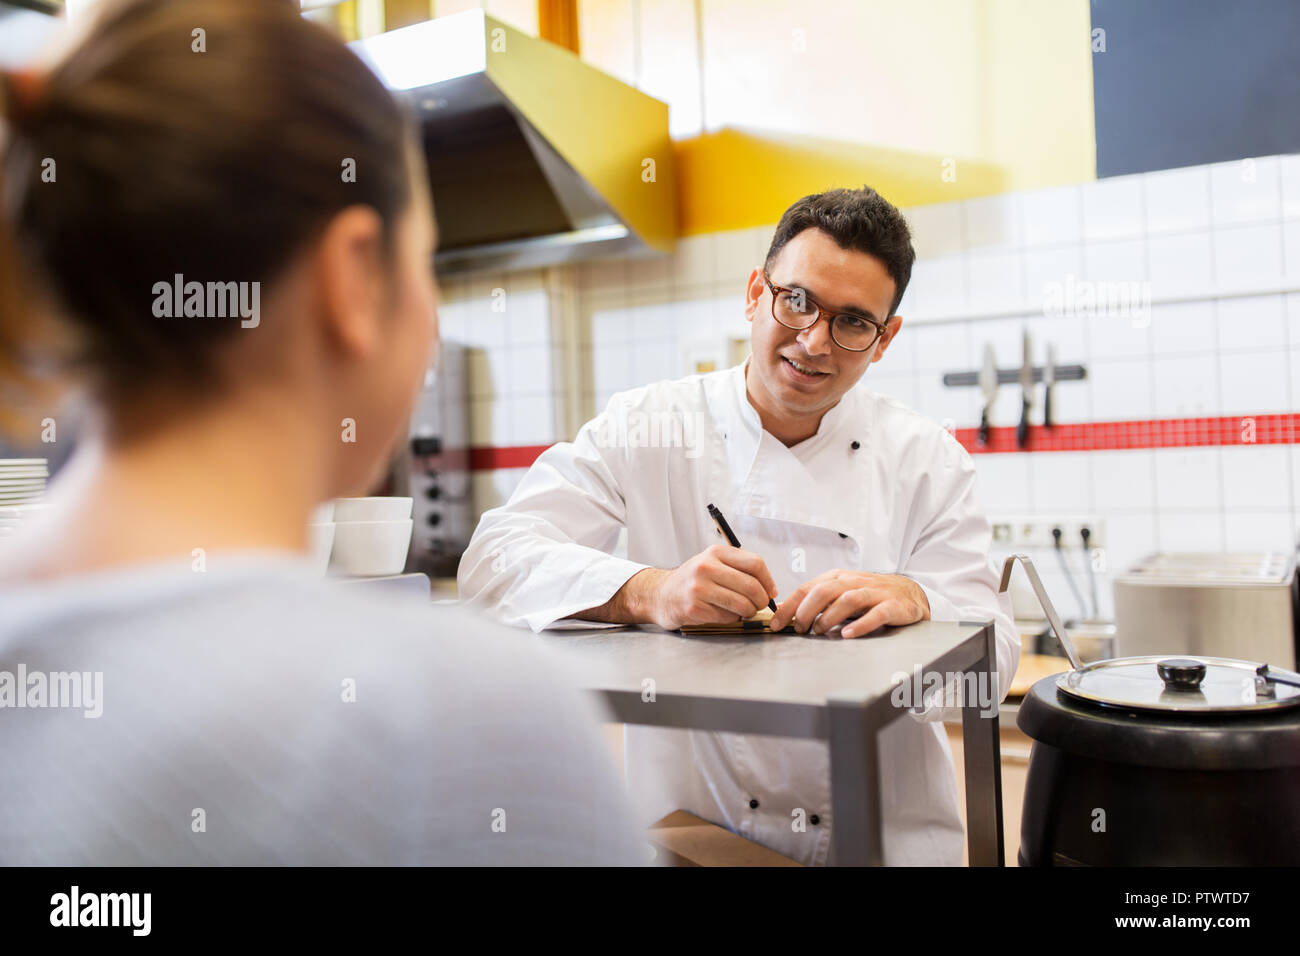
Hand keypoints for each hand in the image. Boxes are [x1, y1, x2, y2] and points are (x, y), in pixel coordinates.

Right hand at [640, 544, 778, 629]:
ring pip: (742, 604)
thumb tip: (770, 588)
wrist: (660, 594)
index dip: (769, 581)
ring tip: (744, 611)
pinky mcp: (694, 607)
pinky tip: (723, 613)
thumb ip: (738, 569)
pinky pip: (727, 617)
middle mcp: (706, 567)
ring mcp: (699, 588)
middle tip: (760, 605)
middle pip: (751, 586)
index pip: (755, 563)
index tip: (771, 592)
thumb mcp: (712, 563)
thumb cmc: (693, 580)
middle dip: (762, 600)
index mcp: (715, 553)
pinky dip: (731, 619)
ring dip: (748, 612)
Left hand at [769, 570, 929, 638]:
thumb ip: (816, 600)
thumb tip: (786, 611)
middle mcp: (854, 582)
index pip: (807, 588)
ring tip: (819, 631)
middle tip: (798, 628)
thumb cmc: (870, 595)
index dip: (789, 606)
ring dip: (829, 617)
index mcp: (838, 578)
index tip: (776, 624)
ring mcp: (874, 593)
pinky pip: (876, 614)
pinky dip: (860, 624)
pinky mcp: (893, 606)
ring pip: (847, 600)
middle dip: (806, 610)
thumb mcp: (841, 593)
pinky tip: (848, 634)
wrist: (910, 594)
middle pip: (824, 591)